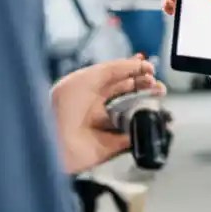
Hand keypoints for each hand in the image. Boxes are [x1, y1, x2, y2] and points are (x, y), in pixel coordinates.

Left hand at [50, 54, 165, 173]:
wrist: (50, 141)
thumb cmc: (61, 107)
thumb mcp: (88, 77)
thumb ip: (114, 68)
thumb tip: (137, 63)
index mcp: (88, 89)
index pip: (117, 77)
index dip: (134, 71)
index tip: (149, 69)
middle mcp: (96, 107)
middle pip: (128, 95)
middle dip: (145, 88)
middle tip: (158, 87)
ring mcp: (103, 127)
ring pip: (132, 115)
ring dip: (148, 108)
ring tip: (160, 100)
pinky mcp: (108, 147)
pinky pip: (132, 138)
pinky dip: (145, 131)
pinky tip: (155, 122)